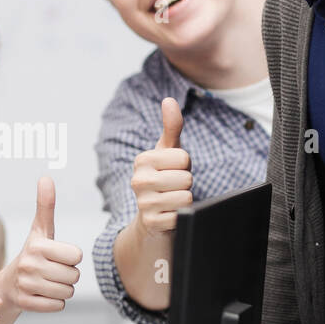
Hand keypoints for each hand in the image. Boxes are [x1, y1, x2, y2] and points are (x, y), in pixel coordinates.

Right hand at [8, 177, 82, 312]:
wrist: (9, 283)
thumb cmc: (34, 254)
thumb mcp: (40, 230)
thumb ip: (45, 205)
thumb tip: (46, 177)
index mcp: (37, 246)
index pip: (76, 256)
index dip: (71, 257)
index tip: (57, 256)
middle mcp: (30, 265)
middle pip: (74, 276)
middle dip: (68, 275)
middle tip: (52, 271)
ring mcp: (27, 286)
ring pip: (68, 292)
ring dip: (62, 289)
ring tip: (48, 282)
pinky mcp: (26, 304)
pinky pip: (58, 306)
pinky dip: (54, 302)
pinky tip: (42, 294)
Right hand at [130, 97, 191, 236]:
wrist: (152, 219)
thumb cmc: (164, 179)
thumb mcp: (168, 153)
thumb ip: (172, 127)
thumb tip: (168, 100)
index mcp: (142, 160)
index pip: (183, 158)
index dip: (184, 166)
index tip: (173, 172)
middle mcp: (138, 180)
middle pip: (186, 178)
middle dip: (186, 184)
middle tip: (174, 188)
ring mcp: (143, 203)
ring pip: (186, 197)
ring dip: (184, 200)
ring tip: (172, 200)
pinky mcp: (152, 223)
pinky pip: (182, 214)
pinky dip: (180, 216)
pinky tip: (169, 215)